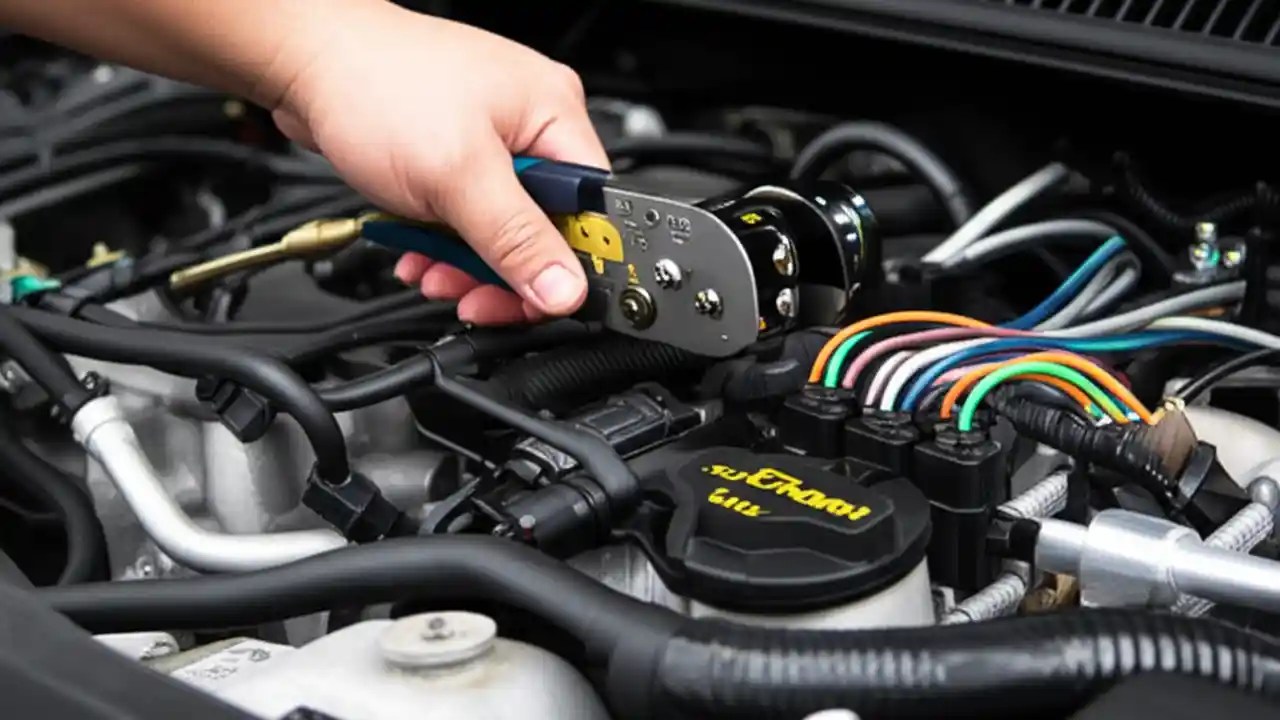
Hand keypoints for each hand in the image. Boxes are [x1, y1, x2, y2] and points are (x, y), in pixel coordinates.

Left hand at [268, 3, 607, 323]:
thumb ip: (516, 239)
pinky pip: (467, 219)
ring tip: (435, 271)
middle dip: (504, 270)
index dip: (571, 262)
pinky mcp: (455, 157)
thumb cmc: (376, 83)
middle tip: (475, 292)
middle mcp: (531, 126)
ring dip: (466, 263)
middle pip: (546, 228)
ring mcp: (491, 142)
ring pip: (501, 231)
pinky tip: (419, 251)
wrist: (305, 61)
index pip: (592, 210)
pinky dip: (443, 244)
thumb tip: (565, 289)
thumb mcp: (458, 175)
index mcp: (555, 114)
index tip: (541, 299)